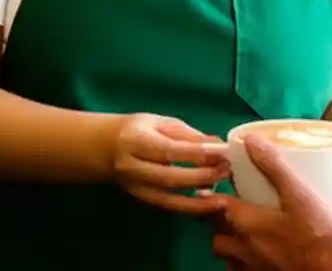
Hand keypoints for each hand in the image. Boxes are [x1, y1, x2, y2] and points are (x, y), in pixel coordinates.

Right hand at [112, 113, 229, 214]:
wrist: (104, 148)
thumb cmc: (138, 130)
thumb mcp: (161, 123)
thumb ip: (188, 135)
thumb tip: (218, 144)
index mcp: (137, 141)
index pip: (171, 150)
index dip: (198, 153)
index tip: (223, 152)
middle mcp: (133, 167)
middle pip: (170, 177)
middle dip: (201, 176)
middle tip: (226, 171)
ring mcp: (135, 187)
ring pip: (168, 199)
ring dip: (198, 200)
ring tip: (223, 196)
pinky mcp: (141, 199)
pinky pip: (167, 207)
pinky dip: (189, 208)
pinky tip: (208, 205)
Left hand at [211, 136, 331, 269]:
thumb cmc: (318, 234)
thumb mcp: (299, 193)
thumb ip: (273, 166)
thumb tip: (251, 140)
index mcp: (244, 222)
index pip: (213, 204)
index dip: (211, 193)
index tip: (214, 185)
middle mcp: (239, 248)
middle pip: (215, 232)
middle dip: (219, 219)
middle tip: (233, 207)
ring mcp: (248, 268)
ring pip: (226, 253)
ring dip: (230, 240)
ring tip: (246, 229)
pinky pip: (240, 269)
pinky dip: (243, 260)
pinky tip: (260, 251)